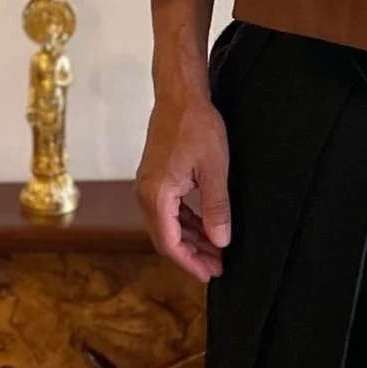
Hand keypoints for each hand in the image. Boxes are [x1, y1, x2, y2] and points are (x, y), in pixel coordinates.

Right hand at [136, 89, 231, 284]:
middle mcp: (145, 194)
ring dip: (190, 239)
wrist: (179, 94)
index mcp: (157, 195)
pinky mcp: (154, 177)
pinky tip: (203, 225)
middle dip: (192, 254)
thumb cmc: (196, 126)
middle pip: (166, 238)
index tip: (212, 273)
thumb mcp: (214, 169)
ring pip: (167, 225)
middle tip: (218, 265)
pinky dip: (185, 222)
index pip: (170, 244)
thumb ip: (216, 208)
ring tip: (215, 249)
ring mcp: (147, 185)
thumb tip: (220, 241)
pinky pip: (167, 210)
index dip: (191, 263)